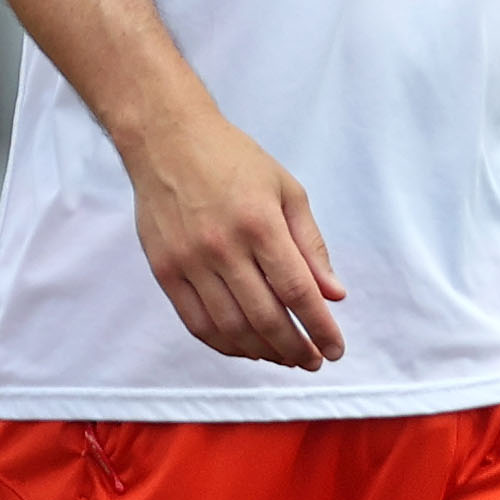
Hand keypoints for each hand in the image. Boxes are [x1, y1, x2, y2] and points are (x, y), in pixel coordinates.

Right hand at [121, 107, 345, 369]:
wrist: (166, 139)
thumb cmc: (232, 160)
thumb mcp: (286, 189)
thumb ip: (311, 244)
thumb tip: (333, 295)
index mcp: (260, 223)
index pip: (297, 291)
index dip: (320, 328)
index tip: (335, 350)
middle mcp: (223, 246)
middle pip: (265, 317)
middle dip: (295, 348)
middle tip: (312, 360)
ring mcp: (189, 260)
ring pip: (230, 328)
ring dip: (262, 352)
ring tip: (282, 356)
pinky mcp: (164, 269)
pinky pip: (196, 322)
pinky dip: (223, 343)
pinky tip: (244, 347)